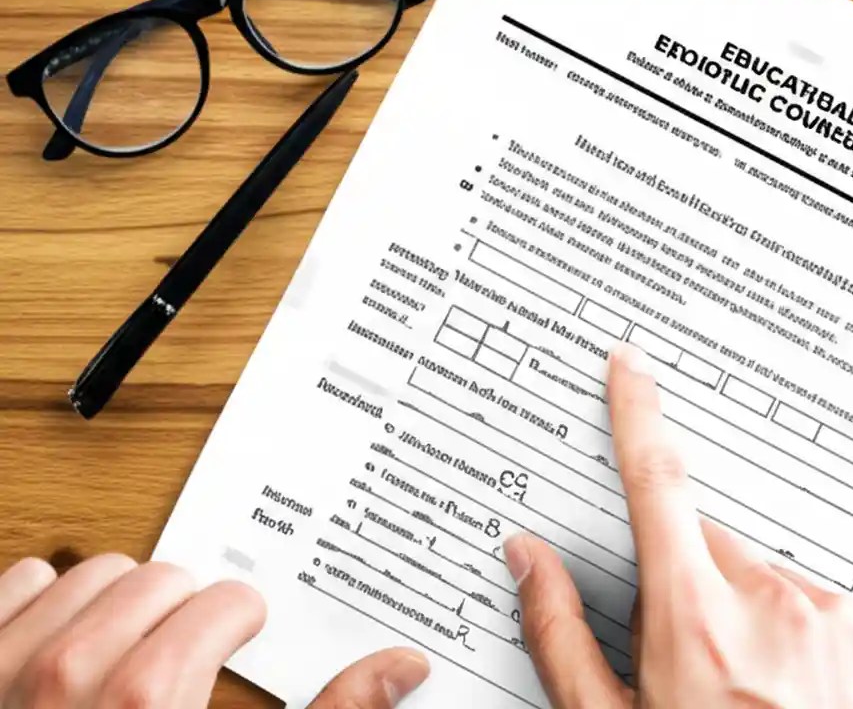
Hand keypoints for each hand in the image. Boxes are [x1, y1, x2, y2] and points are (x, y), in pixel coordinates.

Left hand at [0, 555, 429, 707]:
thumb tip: (401, 669)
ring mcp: (10, 667)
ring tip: (130, 637)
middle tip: (190, 639)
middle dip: (185, 603)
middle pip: (159, 577)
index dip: (242, 616)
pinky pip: (15, 580)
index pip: (222, 601)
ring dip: (116, 595)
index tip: (239, 631)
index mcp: (149, 699)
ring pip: (86, 571)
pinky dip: (43, 593)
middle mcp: (72, 673)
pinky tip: (64, 630)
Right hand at [502, 344, 852, 707]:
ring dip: (754, 614)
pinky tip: (797, 690)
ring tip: (751, 687)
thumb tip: (527, 559)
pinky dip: (807, 636)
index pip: (656, 484)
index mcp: (693, 619)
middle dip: (693, 581)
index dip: (637, 415)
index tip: (630, 369)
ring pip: (771, 579)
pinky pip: (827, 608)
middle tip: (691, 654)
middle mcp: (771, 603)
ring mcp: (834, 617)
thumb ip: (561, 634)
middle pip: (713, 546)